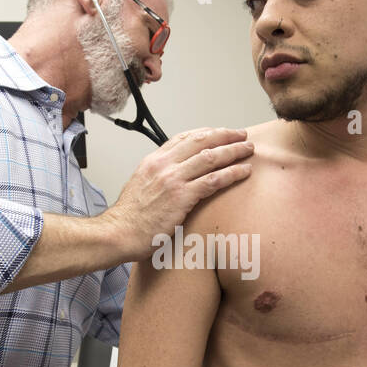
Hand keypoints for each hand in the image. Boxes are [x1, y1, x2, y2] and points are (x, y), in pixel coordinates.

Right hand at [105, 127, 252, 259]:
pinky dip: (232, 173)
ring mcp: (173, 179)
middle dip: (225, 136)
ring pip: (211, 157)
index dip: (207, 133)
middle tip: (241, 135)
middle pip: (201, 141)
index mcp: (153, 161)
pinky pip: (213, 180)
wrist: (118, 233)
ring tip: (248, 150)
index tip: (221, 133)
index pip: (184, 138)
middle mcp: (164, 165)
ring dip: (233, 151)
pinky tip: (244, 171)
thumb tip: (171, 178)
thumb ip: (156, 177)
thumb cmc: (129, 218)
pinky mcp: (182, 197)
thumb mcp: (140, 187)